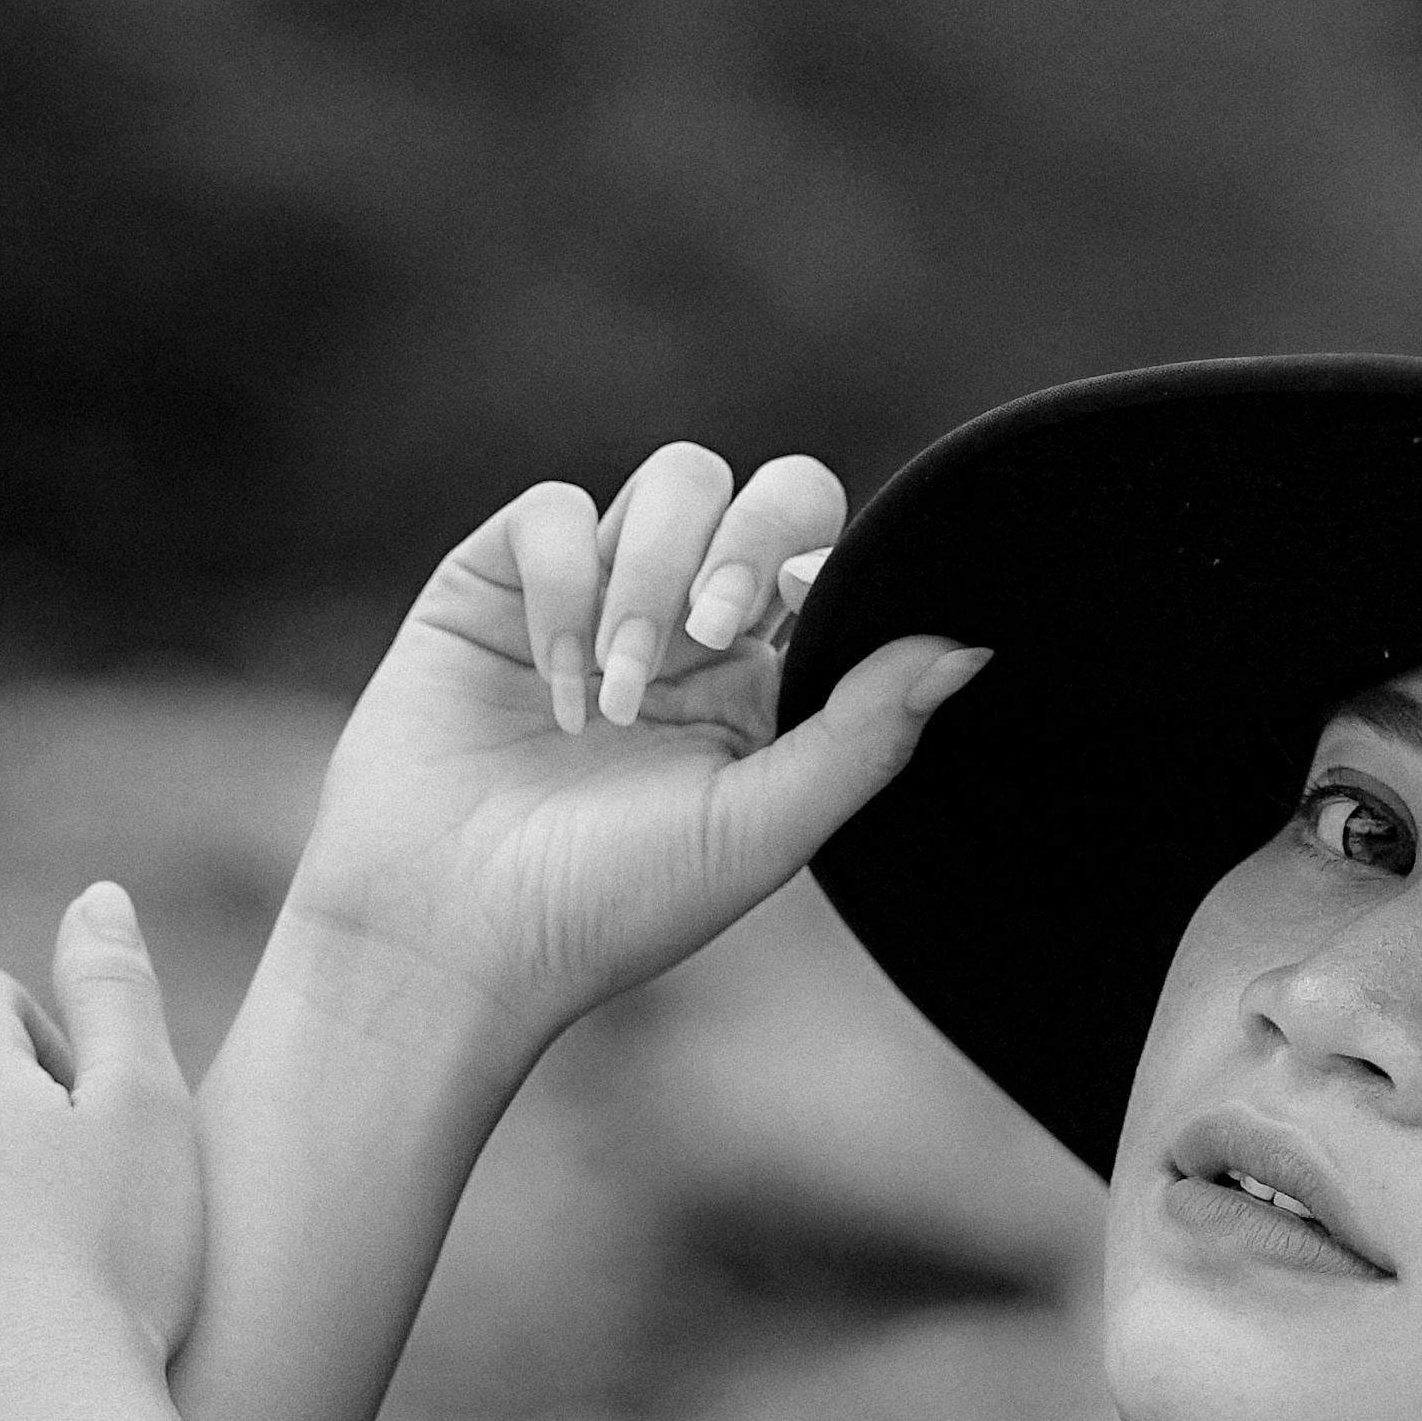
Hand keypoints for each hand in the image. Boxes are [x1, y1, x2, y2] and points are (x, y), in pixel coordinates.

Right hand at [276, 440, 986, 1044]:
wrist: (450, 937)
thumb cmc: (610, 906)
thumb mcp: (762, 829)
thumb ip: (866, 734)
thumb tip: (971, 647)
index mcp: (767, 686)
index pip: (832, 564)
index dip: (829, 561)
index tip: (797, 609)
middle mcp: (690, 629)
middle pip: (769, 493)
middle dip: (753, 543)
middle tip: (719, 632)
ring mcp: (596, 597)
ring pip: (676, 482)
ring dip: (658, 578)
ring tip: (621, 695)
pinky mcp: (498, 583)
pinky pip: (560, 511)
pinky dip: (568, 587)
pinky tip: (555, 690)